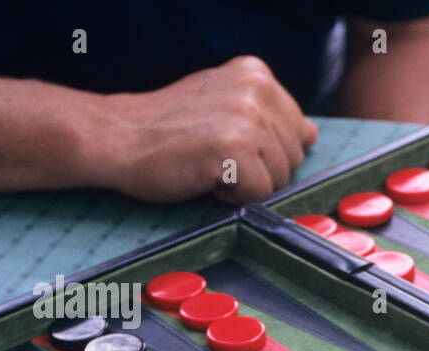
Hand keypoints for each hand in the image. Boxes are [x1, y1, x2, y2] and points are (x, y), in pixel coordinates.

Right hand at [92, 56, 317, 203]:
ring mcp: (246, 117)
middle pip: (293, 158)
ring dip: (245, 184)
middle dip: (259, 169)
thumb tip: (311, 134)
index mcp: (256, 74)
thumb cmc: (168, 130)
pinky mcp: (233, 147)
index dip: (266, 151)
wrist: (117, 138)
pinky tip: (205, 178)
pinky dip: (233, 198)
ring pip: (279, 178)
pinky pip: (259, 193)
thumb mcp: (223, 106)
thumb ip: (268, 117)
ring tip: (208, 165)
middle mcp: (256, 89)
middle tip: (214, 157)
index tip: (227, 144)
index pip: (298, 132)